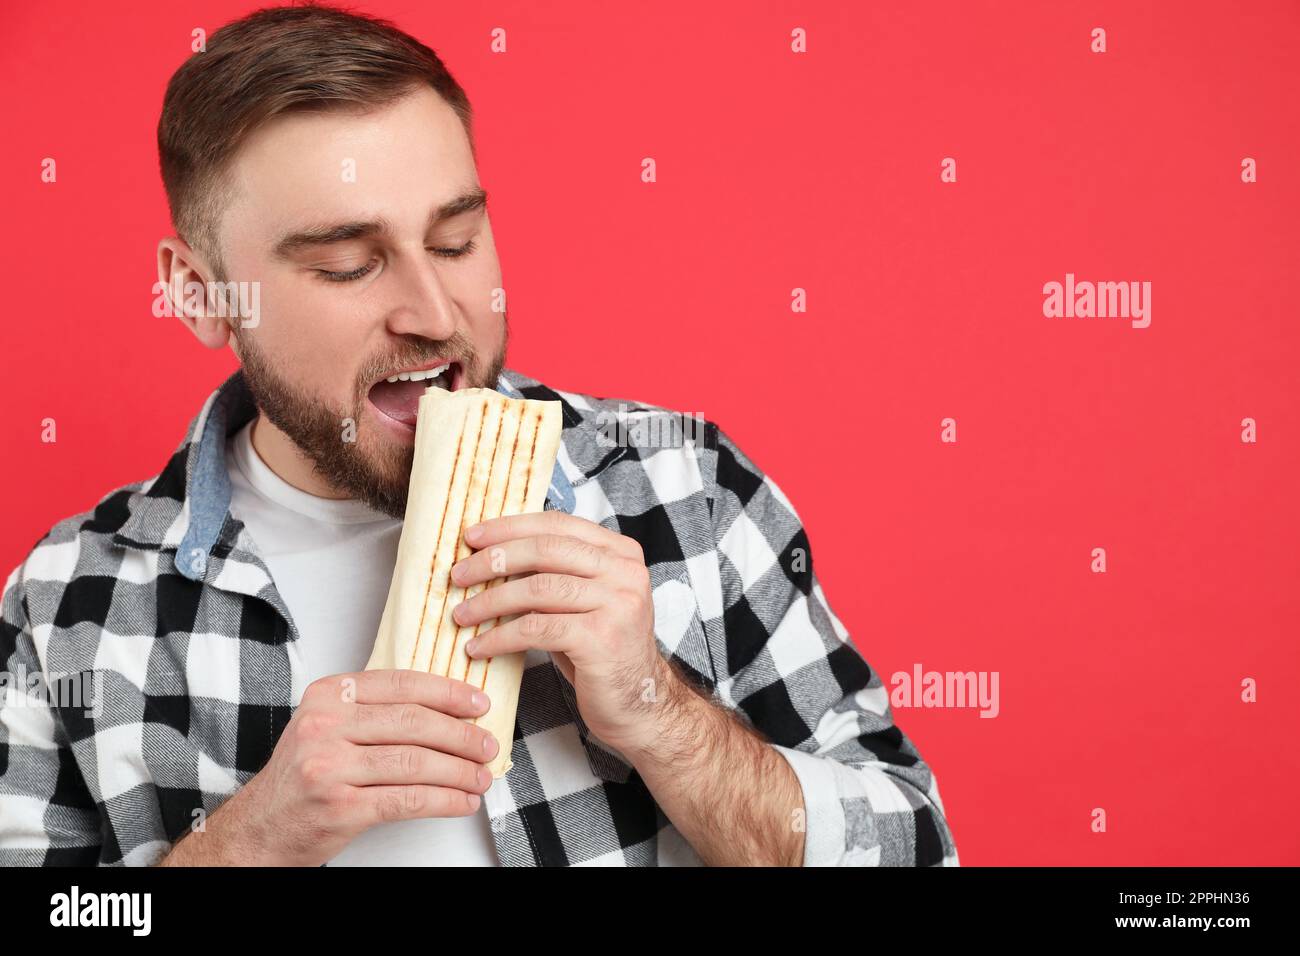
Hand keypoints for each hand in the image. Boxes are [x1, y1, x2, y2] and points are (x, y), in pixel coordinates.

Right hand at [160, 670, 498, 865]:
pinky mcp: (341, 807)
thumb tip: (445, 709)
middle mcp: (324, 727)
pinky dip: (444, 800)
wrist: (259, 830)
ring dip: (459, 771)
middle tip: (488, 744)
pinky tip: (461, 801)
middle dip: (462, 735)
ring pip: (416, 762)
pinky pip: (408, 800)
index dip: (447, 693)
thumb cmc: (302, 777)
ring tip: (481, 776)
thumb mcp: (326, 727)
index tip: (478, 703)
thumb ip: (373, 711)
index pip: (400, 685)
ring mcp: (330, 767)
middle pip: (414, 723)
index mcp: (326, 697)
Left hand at [450, 511, 675, 758]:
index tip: (471, 537)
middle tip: (458, 575)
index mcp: (621, 552)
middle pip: (545, 550)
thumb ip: (556, 572)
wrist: (640, 704)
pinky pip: (536, 629)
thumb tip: (492, 552)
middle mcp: (625, 571)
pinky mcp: (601, 639)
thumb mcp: (584, 601)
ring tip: (462, 614)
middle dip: (494, 560)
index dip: (509, 527)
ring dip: (490, 601)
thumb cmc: (601, 652)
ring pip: (537, 588)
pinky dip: (500, 637)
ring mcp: (617, 603)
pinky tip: (478, 646)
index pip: (557, 524)